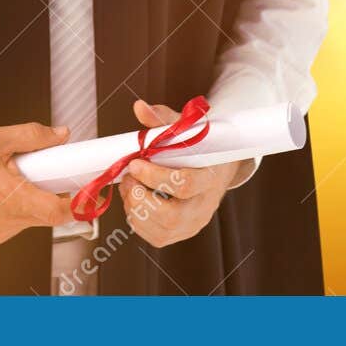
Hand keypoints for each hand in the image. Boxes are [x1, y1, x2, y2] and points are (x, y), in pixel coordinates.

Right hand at [0, 122, 74, 247]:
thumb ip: (33, 136)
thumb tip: (60, 136)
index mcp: (9, 198)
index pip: (58, 213)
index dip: (78, 203)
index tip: (86, 192)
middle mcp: (4, 222)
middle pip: (45, 213)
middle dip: (47, 191)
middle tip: (38, 171)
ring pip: (28, 218)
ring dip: (28, 200)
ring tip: (8, 179)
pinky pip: (12, 224)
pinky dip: (12, 209)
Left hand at [117, 100, 251, 247]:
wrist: (217, 169)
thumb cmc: (200, 148)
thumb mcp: (186, 130)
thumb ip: (163, 120)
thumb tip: (139, 107)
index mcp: (210, 178)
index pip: (183, 184)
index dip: (154, 176)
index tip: (136, 162)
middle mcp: (204, 207)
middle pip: (171, 216)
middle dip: (140, 198)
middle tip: (128, 178)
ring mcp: (193, 224)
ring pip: (160, 230)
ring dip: (135, 209)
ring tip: (130, 186)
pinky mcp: (181, 234)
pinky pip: (155, 237)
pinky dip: (137, 221)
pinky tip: (135, 200)